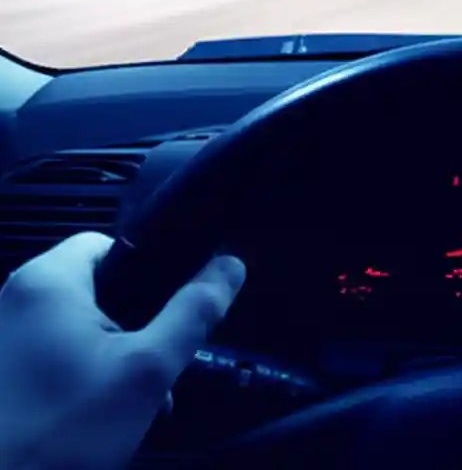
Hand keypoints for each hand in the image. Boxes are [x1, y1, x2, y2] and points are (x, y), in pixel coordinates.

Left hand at [0, 232, 244, 469]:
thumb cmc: (68, 425)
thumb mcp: (147, 370)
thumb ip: (193, 312)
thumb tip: (231, 264)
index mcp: (46, 280)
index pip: (110, 242)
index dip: (152, 270)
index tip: (173, 312)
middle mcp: (14, 298)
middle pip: (97, 288)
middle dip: (138, 325)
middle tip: (160, 367)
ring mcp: (2, 337)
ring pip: (77, 325)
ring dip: (114, 354)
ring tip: (136, 399)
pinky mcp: (2, 373)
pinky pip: (53, 354)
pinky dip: (82, 373)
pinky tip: (99, 412)